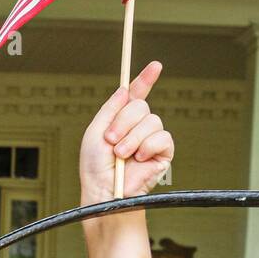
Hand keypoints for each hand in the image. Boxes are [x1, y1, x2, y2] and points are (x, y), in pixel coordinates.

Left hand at [79, 61, 174, 205]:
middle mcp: (138, 128)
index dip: (146, 80)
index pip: (136, 95)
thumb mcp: (95, 131)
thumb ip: (110, 108)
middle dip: (124, 122)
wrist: (105, 191)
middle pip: (141, 106)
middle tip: (111, 141)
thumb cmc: (96, 167)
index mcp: (121, 121)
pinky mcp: (163, 153)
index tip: (156, 66)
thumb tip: (126, 89)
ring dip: (132, 138)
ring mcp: (151, 140)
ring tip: (122, 155)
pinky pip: (163, 138)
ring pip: (151, 121)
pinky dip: (148, 146)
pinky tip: (139, 159)